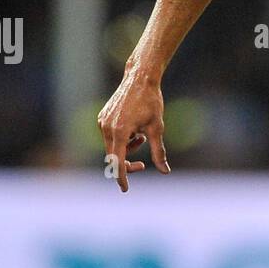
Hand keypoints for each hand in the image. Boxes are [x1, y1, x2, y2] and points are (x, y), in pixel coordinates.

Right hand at [97, 66, 169, 192]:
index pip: (118, 162)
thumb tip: (165, 171)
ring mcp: (102, 122)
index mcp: (120, 132)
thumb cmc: (151, 102)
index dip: (122, 177)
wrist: (139, 78)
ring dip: (126, 149)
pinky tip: (135, 131)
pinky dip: (122, 140)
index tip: (125, 189)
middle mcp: (106, 127)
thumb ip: (159, 152)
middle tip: (143, 165)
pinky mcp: (102, 118)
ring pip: (112, 147)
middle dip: (127, 164)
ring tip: (141, 138)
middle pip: (113, 157)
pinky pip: (110, 137)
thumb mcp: (157, 128)